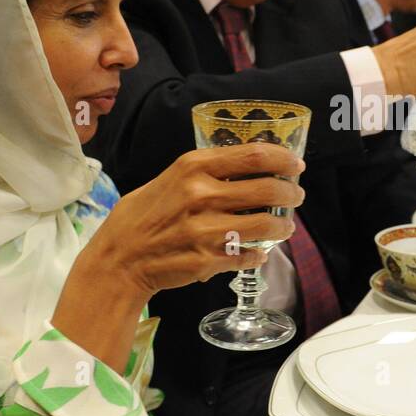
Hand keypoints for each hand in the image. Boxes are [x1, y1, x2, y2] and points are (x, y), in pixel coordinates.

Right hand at [53, 143, 304, 370]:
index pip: (255, 155)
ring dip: (284, 226)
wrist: (119, 259)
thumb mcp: (170, 179)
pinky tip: (259, 252)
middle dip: (291, 193)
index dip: (284, 159)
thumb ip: (206, 173)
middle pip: (268, 189)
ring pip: (267, 226)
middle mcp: (202, 194)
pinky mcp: (208, 259)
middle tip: (296, 196)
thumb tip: (249, 169)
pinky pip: (250, 255)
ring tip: (285, 227)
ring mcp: (206, 230)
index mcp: (193, 167)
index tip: (296, 165)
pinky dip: (260, 254)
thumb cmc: (143, 216)